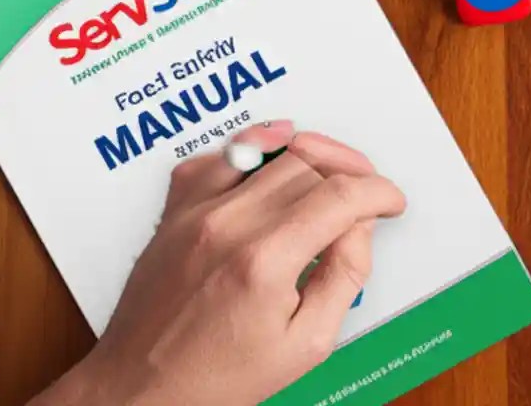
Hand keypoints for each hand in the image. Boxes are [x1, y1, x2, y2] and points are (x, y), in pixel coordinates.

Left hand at [31, 121, 406, 405]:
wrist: (141, 389)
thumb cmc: (215, 377)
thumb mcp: (306, 344)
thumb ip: (344, 277)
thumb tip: (358, 229)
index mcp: (264, 261)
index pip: (341, 195)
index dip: (379, 192)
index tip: (389, 202)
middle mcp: (227, 225)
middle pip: (308, 162)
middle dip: (352, 169)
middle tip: (366, 192)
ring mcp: (194, 214)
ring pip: (266, 149)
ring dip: (308, 152)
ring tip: (329, 172)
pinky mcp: (173, 213)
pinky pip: (214, 158)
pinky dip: (249, 152)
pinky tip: (267, 163)